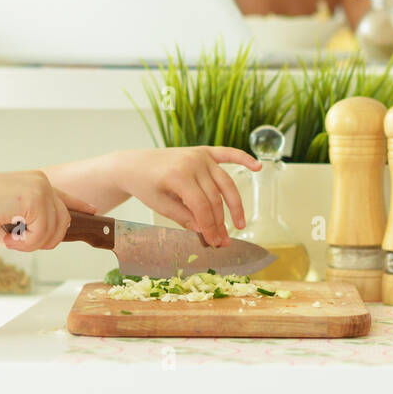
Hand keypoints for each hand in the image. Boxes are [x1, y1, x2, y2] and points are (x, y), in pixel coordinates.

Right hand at [0, 170, 96, 251]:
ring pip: (54, 230)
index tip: (93, 211)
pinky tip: (9, 238)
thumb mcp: (12, 211)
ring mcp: (41, 189)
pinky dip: (27, 243)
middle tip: (21, 243)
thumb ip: (32, 218)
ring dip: (33, 244)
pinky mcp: (36, 200)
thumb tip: (51, 235)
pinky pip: (42, 233)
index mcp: (36, 182)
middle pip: (63, 220)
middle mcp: (42, 182)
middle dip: (46, 239)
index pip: (65, 197)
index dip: (80, 205)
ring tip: (12, 241)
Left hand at [105, 147, 257, 246]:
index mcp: (179, 175)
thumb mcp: (159, 205)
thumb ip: (183, 217)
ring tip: (239, 224)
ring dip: (235, 204)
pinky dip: (243, 158)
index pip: (201, 206)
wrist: (134, 164)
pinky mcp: (203, 151)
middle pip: (214, 197)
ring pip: (225, 183)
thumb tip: (204, 230)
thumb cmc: (144, 185)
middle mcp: (193, 162)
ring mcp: (200, 155)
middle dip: (220, 222)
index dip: (209, 226)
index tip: (214, 242)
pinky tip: (258, 167)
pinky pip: (227, 154)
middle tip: (224, 241)